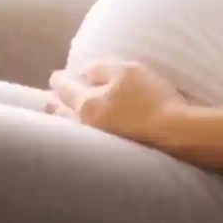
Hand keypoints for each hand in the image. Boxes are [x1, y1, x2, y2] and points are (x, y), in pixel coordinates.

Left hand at [45, 60, 188, 146]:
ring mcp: (99, 143)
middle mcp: (87, 126)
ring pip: (74, 129)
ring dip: (64, 119)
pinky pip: (87, 139)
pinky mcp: (112, 154)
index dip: (60, 81)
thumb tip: (83, 71)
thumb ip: (101, 69)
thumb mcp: (127, 71)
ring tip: (58, 115)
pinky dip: (78, 131)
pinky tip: (83, 130)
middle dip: (55, 104)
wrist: (174, 133)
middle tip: (48, 100)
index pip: (66, 89)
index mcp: (87, 104)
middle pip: (64, 113)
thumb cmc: (151, 98)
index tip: (53, 77)